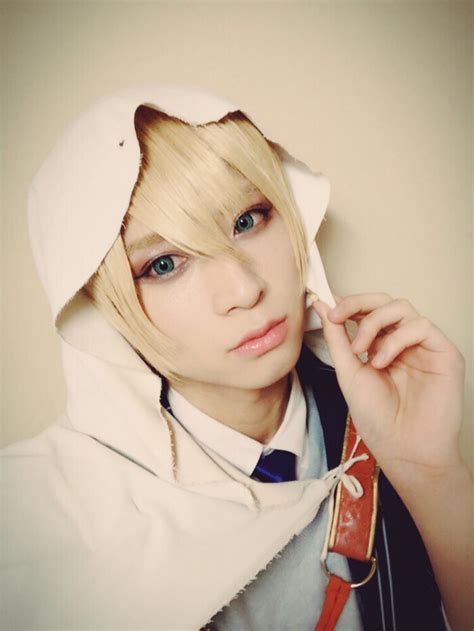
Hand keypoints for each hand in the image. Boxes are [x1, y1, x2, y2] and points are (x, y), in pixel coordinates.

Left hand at [312, 292, 465, 486]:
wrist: (402, 449)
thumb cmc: (377, 418)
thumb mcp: (348, 371)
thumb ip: (337, 338)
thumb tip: (322, 305)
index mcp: (381, 345)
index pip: (368, 309)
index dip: (349, 303)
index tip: (327, 309)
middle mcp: (403, 341)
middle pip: (385, 301)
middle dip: (357, 303)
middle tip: (337, 316)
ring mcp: (424, 346)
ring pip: (402, 307)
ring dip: (374, 322)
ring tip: (361, 350)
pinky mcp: (444, 353)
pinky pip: (422, 327)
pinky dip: (395, 340)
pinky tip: (381, 361)